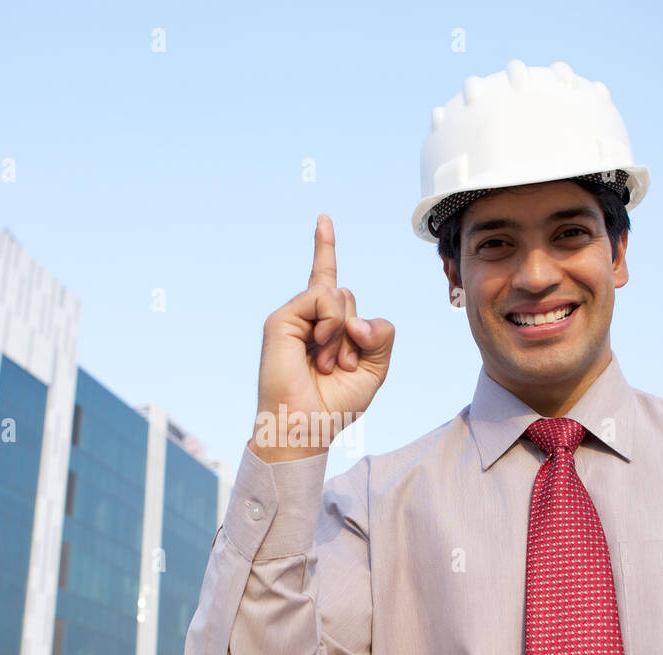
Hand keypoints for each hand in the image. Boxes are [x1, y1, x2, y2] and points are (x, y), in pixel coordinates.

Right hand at [249, 214, 394, 462]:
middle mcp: (306, 316)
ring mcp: (293, 316)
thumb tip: (356, 318)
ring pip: (338, 295)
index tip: (323, 219)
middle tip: (340, 367)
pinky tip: (319, 350)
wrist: (305, 427)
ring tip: (326, 364)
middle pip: (348, 295)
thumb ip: (382, 337)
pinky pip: (322, 298)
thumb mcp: (374, 369)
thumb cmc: (334, 404)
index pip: (328, 280)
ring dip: (343, 334)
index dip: (325, 248)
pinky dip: (331, 325)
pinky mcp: (280, 319)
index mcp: (326, 326)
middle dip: (357, 334)